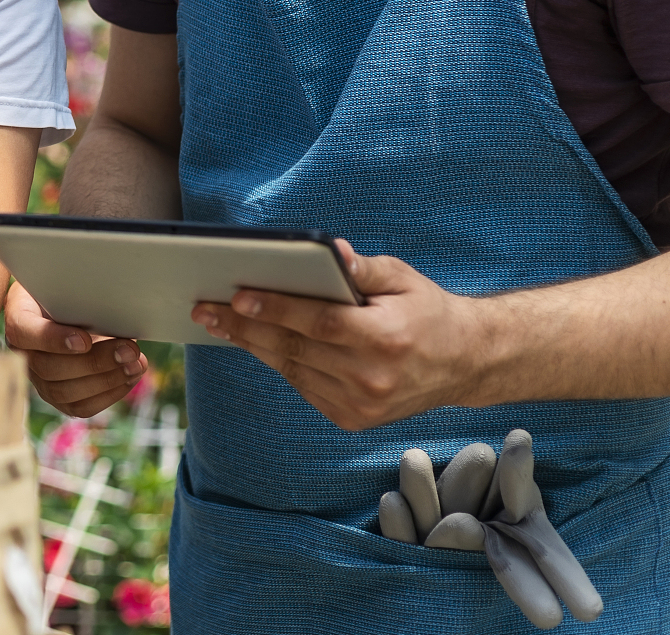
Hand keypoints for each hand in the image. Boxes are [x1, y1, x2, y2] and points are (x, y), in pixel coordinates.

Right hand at [4, 281, 147, 417]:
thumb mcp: (68, 282)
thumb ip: (80, 294)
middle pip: (48, 368)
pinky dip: (109, 394)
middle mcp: (22, 352)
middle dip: (94, 363)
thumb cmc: (68, 290)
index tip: (85, 340)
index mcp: (18, 316)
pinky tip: (129, 377)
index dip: (53, 340)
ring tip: (135, 364)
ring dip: (107, 380)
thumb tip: (113, 306)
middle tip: (128, 349)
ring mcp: (37, 379)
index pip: (23, 331)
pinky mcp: (57, 397)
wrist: (66, 307)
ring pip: (64, 392)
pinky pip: (80, 406)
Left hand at [191, 239, 486, 431]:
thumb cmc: (427, 311)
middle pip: (295, 348)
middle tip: (205, 308)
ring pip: (292, 369)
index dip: (276, 309)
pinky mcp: (352, 419)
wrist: (463, 363)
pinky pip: (303, 387)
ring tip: (220, 323)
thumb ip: (363, 268)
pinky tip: (256, 343)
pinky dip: (279, 363)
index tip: (237, 296)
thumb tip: (329, 250)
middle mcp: (372, 377)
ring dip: (253, 346)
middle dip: (245, 327)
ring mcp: (361, 404)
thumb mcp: (403, 279)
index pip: (319, 322)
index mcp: (385, 338)